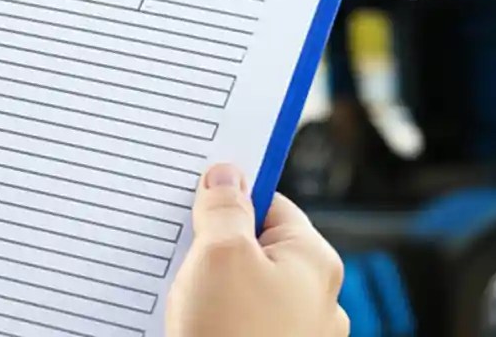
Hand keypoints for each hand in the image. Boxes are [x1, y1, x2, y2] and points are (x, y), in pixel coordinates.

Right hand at [167, 163, 348, 336]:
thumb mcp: (221, 255)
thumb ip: (225, 208)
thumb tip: (227, 176)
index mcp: (315, 262)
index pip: (271, 205)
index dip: (231, 196)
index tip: (197, 195)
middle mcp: (315, 300)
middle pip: (256, 249)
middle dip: (216, 247)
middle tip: (180, 249)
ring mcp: (294, 336)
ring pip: (245, 292)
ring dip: (211, 288)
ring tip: (180, 293)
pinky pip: (239, 325)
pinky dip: (213, 320)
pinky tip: (188, 324)